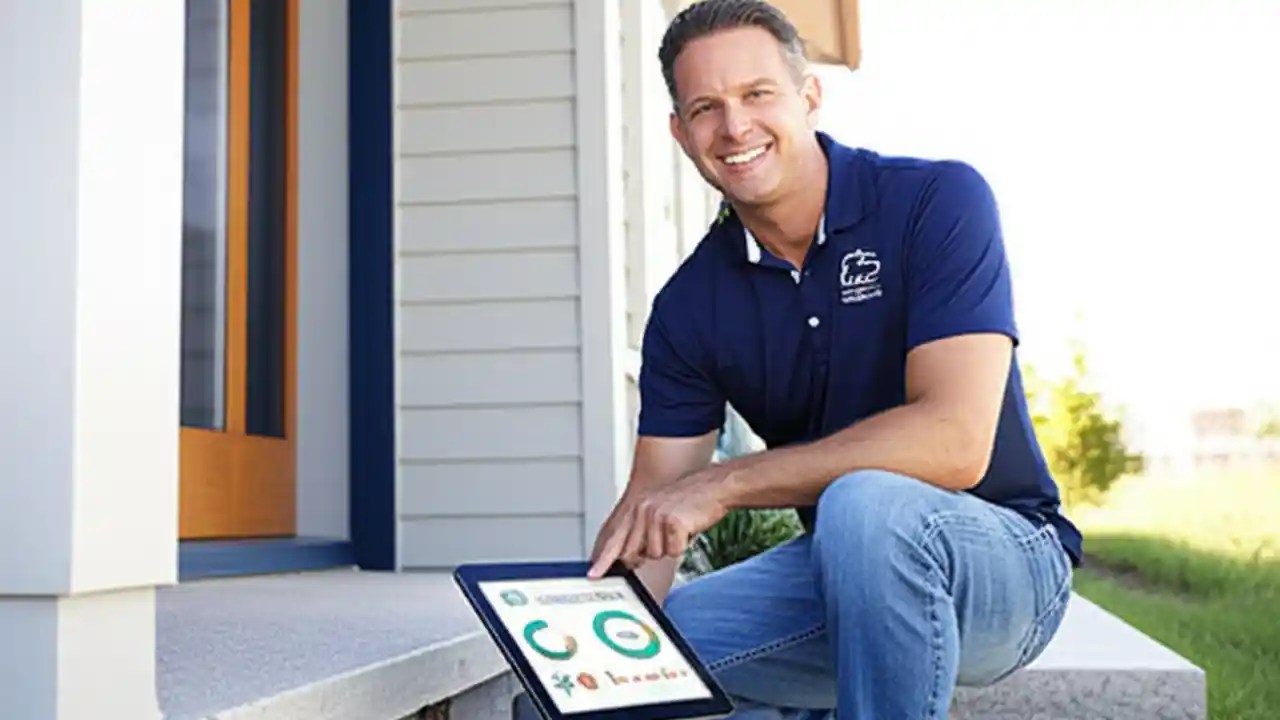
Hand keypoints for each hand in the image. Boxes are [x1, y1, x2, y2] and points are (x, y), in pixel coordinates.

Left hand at [587, 464, 735, 577]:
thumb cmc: (689, 499)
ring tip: (677, 529)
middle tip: (663, 540)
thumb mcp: (657, 508)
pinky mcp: (672, 522)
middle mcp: (642, 510)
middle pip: (631, 552)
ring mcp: (656, 515)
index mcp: (636, 507)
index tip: (593, 575)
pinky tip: (687, 529)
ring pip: (655, 554)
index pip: (614, 538)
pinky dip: (682, 545)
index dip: (603, 560)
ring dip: (668, 547)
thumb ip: (640, 528)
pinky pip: (673, 551)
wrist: (714, 486)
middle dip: (644, 556)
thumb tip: (630, 556)